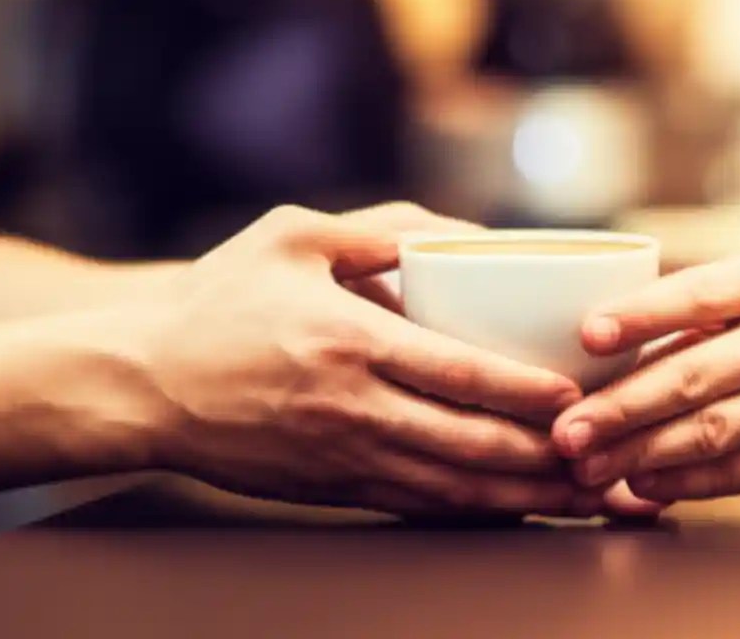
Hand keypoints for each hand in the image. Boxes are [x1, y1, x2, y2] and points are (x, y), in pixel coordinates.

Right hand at [129, 205, 599, 515]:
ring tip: (576, 495)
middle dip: (542, 454)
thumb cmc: (219, 301)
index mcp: (349, 339)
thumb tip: (467, 233)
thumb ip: (384, 226)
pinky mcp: (330, 487)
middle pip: (468, 443)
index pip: (458, 372)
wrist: (141, 383)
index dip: (525, 389)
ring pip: (449, 488)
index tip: (575, 393)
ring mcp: (341, 456)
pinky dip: (469, 512)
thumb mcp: (293, 236)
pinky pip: (414, 507)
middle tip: (597, 451)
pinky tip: (509, 508)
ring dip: (519, 495)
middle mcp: (351, 406)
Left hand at [551, 247, 739, 501]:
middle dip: (619, 407)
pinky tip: (646, 484)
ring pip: (710, 434)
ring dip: (639, 452)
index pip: (703, 294)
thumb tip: (655, 314)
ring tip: (586, 464)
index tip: (587, 334)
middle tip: (564, 429)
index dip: (640, 316)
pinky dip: (689, 482)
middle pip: (694, 376)